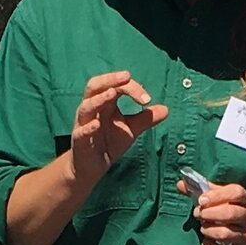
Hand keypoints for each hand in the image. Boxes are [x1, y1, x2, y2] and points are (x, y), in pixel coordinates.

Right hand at [66, 70, 165, 187]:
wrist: (93, 167)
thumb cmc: (109, 143)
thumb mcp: (131, 129)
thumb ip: (146, 118)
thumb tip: (166, 109)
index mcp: (104, 103)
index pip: (115, 86)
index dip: (131, 88)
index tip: (147, 98)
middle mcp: (92, 109)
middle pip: (95, 86)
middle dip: (110, 79)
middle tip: (126, 76)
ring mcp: (83, 124)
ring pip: (86, 106)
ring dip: (99, 99)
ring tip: (112, 93)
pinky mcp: (79, 141)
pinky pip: (81, 132)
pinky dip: (88, 127)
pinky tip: (96, 124)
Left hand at [190, 179, 245, 244]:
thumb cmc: (240, 213)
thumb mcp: (229, 199)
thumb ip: (206, 191)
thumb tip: (181, 184)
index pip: (236, 193)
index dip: (217, 195)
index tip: (202, 199)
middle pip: (231, 214)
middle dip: (210, 214)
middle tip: (199, 214)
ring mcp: (245, 236)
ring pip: (225, 234)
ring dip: (208, 230)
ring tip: (203, 227)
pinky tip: (206, 242)